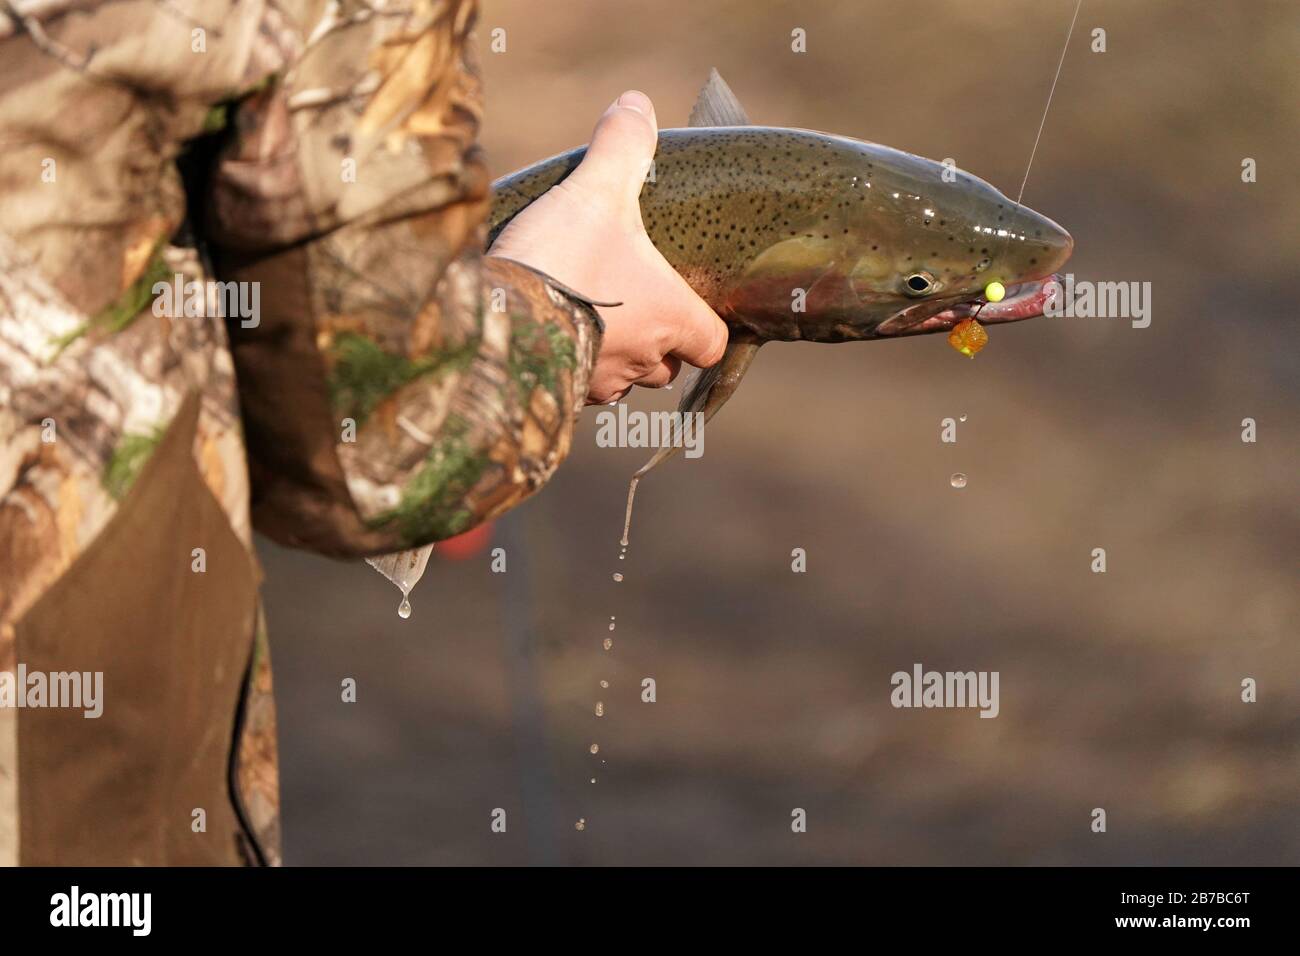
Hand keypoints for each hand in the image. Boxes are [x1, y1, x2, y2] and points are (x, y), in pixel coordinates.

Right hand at [487, 91, 727, 403]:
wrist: (495, 320)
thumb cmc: (562, 261)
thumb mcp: (596, 192)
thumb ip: (621, 148)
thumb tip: (635, 105)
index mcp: (669, 318)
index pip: (711, 344)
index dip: (703, 327)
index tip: (686, 306)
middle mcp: (642, 361)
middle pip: (665, 364)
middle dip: (653, 341)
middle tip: (629, 304)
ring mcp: (598, 384)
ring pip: (621, 379)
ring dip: (612, 356)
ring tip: (587, 318)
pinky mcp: (558, 395)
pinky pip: (578, 389)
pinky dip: (572, 368)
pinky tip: (549, 334)